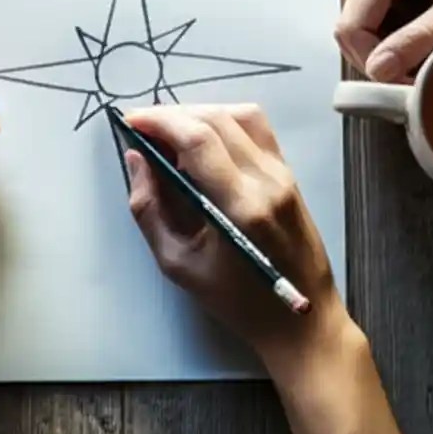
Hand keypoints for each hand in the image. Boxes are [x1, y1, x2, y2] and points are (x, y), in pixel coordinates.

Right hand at [123, 104, 342, 358]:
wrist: (302, 321)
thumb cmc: (237, 303)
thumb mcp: (178, 264)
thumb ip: (149, 209)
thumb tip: (136, 159)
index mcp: (240, 206)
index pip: (197, 138)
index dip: (159, 121)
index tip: (130, 122)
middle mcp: (267, 180)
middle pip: (217, 118)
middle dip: (173, 113)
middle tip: (143, 126)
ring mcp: (283, 174)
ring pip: (240, 115)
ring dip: (200, 113)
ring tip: (171, 132)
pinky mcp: (290, 175)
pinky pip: (256, 130)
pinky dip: (224, 123)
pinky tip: (202, 143)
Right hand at [335, 0, 432, 82]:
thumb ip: (421, 37)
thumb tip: (377, 71)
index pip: (350, 26)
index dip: (372, 62)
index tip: (408, 83)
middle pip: (355, 25)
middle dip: (383, 57)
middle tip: (423, 76)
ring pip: (371, 22)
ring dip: (396, 46)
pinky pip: (389, 11)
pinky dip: (406, 33)